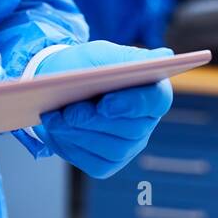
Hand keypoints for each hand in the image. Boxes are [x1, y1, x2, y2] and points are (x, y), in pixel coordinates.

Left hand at [34, 42, 174, 177]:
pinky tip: (55, 129)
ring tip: (53, 117)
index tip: (105, 103)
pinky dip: (72, 146)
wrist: (58, 85)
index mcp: (151, 89)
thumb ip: (128, 59)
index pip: (157, 100)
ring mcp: (129, 146)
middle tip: (68, 111)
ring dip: (79, 133)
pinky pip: (95, 162)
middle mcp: (145, 122)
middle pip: (131, 129)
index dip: (134, 104)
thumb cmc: (85, 65)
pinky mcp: (108, 163)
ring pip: (112, 148)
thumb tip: (164, 56)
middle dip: (95, 121)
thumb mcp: (102, 54)